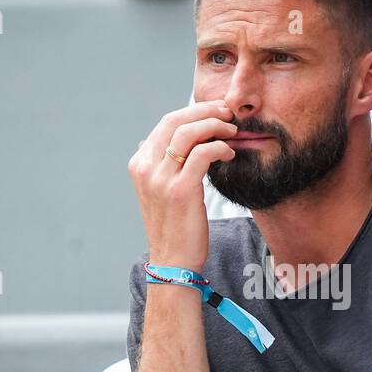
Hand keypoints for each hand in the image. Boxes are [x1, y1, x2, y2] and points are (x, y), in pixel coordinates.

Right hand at [128, 100, 237, 272]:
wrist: (173, 261)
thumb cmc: (175, 225)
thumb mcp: (163, 190)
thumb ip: (170, 164)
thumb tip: (194, 137)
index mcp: (139, 164)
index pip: (166, 122)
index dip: (194, 111)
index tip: (216, 111)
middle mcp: (145, 168)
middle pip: (175, 120)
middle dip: (205, 110)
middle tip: (228, 113)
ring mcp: (160, 179)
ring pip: (188, 133)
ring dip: (215, 125)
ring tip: (232, 131)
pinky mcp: (179, 191)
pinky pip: (202, 154)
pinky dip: (219, 147)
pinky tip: (229, 153)